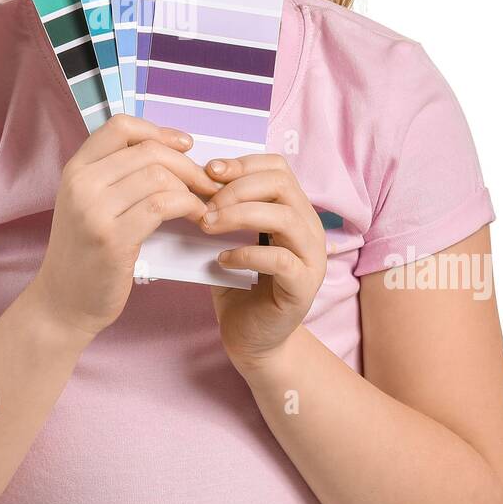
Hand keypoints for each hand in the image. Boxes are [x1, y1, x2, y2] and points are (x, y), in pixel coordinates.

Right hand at [30, 113, 220, 342]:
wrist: (63, 301)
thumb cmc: (85, 252)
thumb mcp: (87, 203)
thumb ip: (115, 175)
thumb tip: (170, 150)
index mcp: (76, 169)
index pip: (121, 126)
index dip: (159, 131)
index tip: (185, 146)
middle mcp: (81, 183)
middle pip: (148, 151)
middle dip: (187, 165)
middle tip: (207, 183)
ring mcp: (94, 210)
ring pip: (159, 177)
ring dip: (191, 189)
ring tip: (201, 204)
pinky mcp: (113, 238)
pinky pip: (163, 206)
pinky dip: (189, 207)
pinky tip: (196, 218)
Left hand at [195, 153, 327, 372]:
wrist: (252, 339)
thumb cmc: (238, 285)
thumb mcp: (227, 239)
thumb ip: (219, 211)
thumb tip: (191, 181)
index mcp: (293, 209)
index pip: (277, 167)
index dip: (242, 164)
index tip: (207, 172)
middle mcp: (309, 227)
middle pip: (281, 184)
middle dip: (236, 188)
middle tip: (204, 206)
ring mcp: (311, 257)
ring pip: (284, 217)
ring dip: (239, 215)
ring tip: (208, 226)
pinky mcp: (304, 286)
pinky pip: (280, 259)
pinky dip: (247, 254)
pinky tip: (222, 260)